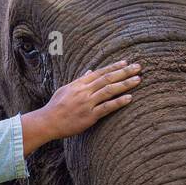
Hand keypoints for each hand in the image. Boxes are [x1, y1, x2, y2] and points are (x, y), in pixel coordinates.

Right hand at [20, 61, 139, 153]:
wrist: (47, 122)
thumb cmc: (56, 106)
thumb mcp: (66, 89)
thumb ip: (80, 81)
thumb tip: (90, 72)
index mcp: (79, 84)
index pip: (99, 72)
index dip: (113, 67)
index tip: (126, 62)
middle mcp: (84, 91)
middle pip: (107, 78)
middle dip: (124, 72)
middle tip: (138, 67)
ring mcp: (87, 103)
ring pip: (109, 90)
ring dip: (125, 84)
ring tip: (138, 79)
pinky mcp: (89, 116)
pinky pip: (106, 107)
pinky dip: (118, 102)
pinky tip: (129, 98)